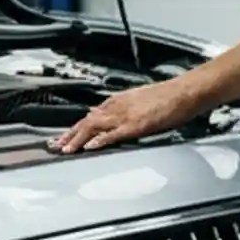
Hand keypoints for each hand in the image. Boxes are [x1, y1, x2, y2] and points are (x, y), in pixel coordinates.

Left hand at [48, 80, 205, 152]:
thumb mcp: (142, 100)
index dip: (75, 127)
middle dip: (69, 134)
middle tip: (54, 145)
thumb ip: (125, 108)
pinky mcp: (136, 124)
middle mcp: (118, 106)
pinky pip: (113, 133)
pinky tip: (88, 147)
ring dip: (77, 138)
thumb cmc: (170, 96)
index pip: (91, 115)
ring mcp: (125, 115)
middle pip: (87, 121)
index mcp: (119, 100)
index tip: (64, 136)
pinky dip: (99, 140)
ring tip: (64, 149)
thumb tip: (112, 116)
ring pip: (94, 127)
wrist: (185, 91)